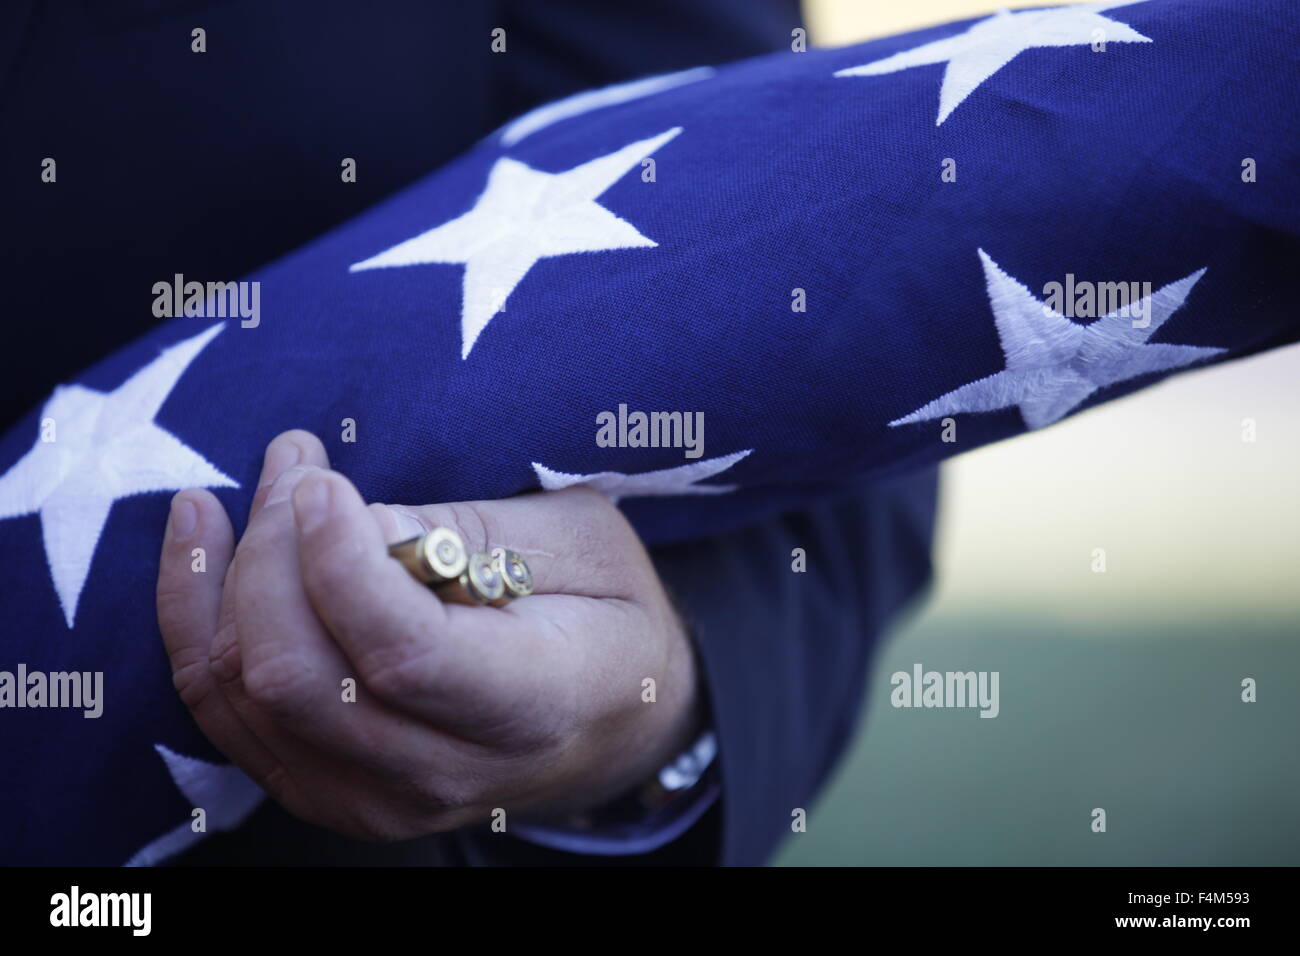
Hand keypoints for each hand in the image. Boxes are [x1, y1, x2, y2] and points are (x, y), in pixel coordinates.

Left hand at [156, 430, 701, 840]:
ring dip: (230, 570)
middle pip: (297, 675)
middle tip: (301, 465)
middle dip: (273, 551)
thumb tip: (348, 517)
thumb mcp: (583, 542)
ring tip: (270, 479)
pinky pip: (220, 709)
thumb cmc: (607, 615)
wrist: (613, 723)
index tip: (321, 480)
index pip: (402, 655)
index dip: (341, 563)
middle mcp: (440, 774)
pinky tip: (201, 534)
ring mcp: (369, 799)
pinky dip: (195, 615)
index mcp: (529, 708)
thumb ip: (471, 529)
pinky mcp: (320, 790)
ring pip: (241, 691)